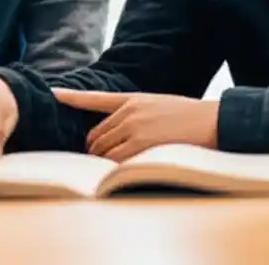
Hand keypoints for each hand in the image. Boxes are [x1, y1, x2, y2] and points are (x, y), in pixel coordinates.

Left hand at [52, 88, 218, 161]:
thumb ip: (136, 114)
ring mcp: (134, 128)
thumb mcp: (159, 106)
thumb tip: (116, 132)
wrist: (214, 121)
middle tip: (104, 163)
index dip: (72, 97)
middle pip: (95, 136)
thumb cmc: (190, 118)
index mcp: (132, 100)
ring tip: (114, 171)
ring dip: (103, 163)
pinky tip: (118, 175)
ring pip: (103, 151)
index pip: (95, 98)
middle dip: (95, 150)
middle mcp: (129, 112)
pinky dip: (114, 170)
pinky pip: (116, 162)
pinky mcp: (142, 145)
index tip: (53, 93)